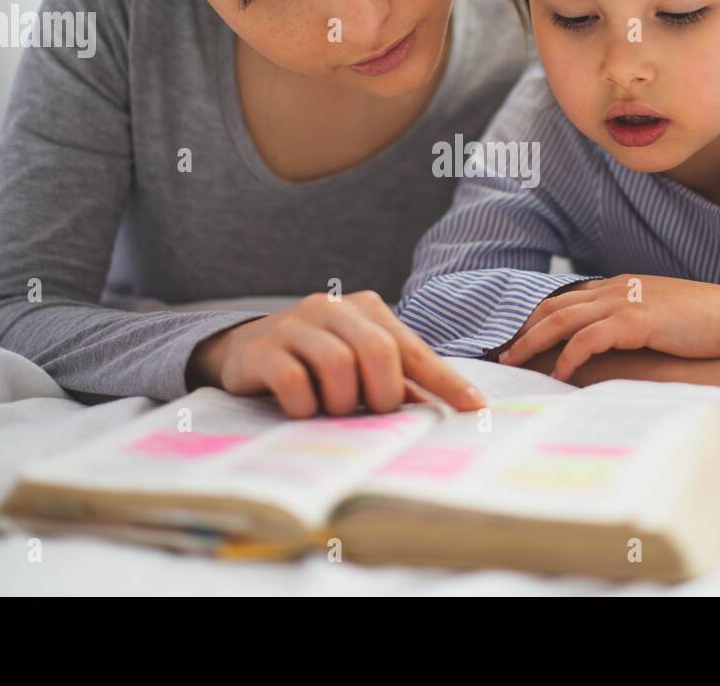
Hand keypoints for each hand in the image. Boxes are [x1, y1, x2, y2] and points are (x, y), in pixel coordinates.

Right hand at [187, 291, 486, 417]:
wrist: (243, 348)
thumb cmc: (314, 360)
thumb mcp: (358, 363)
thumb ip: (397, 380)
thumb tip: (439, 409)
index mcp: (367, 309)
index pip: (414, 349)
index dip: (446, 381)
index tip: (475, 409)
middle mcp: (333, 308)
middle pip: (378, 352)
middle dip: (383, 394)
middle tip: (372, 411)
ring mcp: (295, 324)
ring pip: (338, 365)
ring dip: (341, 402)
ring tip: (332, 409)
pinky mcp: (263, 349)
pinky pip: (294, 382)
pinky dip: (305, 405)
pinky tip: (302, 409)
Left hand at [497, 275, 719, 381]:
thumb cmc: (703, 321)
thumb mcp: (658, 314)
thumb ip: (630, 320)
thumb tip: (609, 341)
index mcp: (619, 285)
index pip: (565, 299)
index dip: (536, 318)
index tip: (515, 338)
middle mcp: (615, 289)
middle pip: (554, 307)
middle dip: (522, 330)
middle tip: (501, 353)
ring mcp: (624, 302)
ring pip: (562, 320)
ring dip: (533, 342)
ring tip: (514, 363)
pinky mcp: (635, 322)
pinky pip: (588, 339)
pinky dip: (569, 356)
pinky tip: (559, 374)